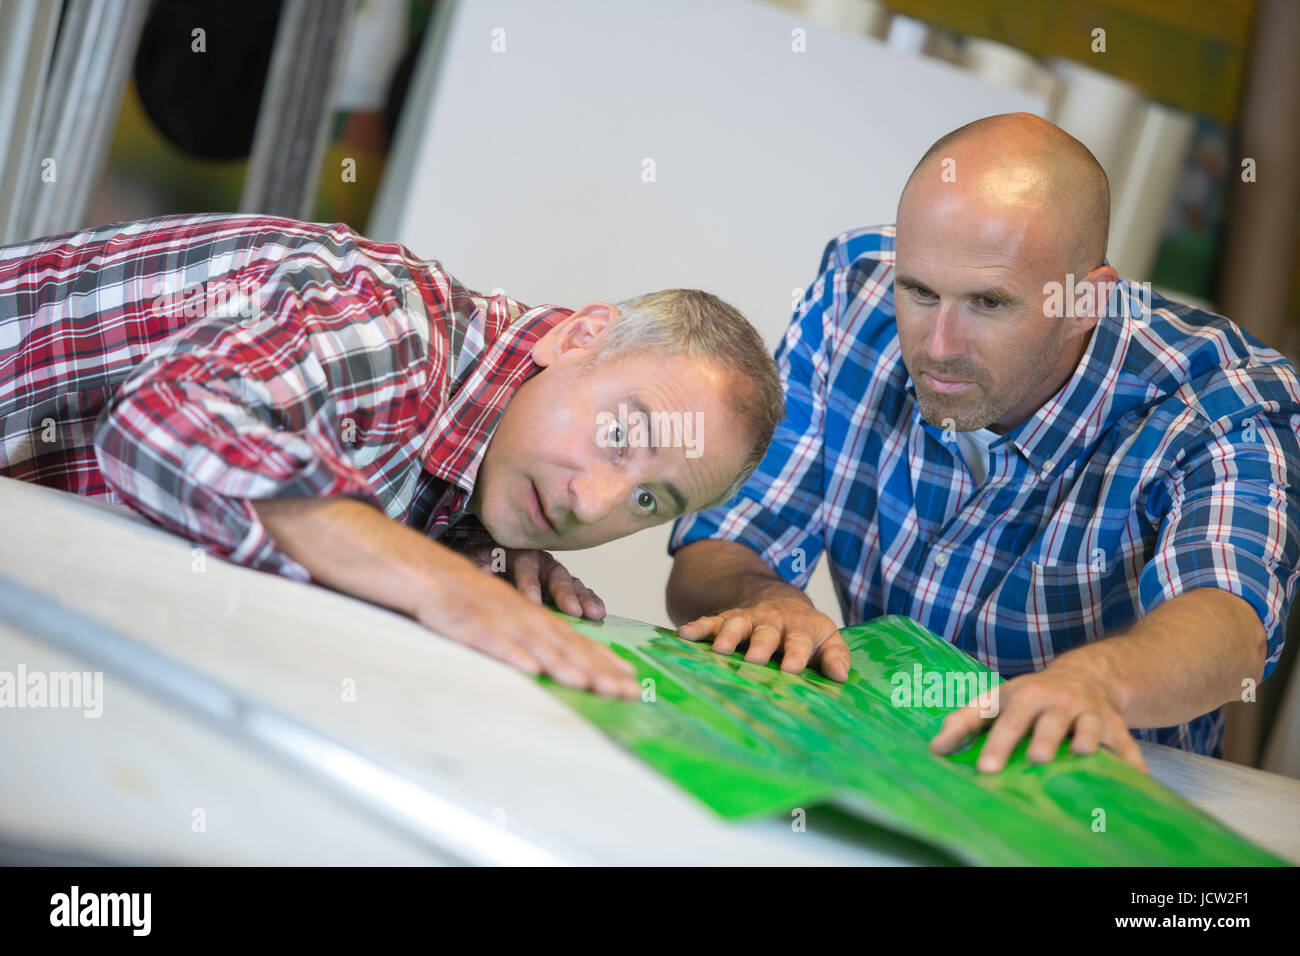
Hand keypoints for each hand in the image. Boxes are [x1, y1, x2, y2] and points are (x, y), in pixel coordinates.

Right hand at [416, 556, 637, 697]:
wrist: (429, 574)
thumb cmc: (469, 600)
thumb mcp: (510, 614)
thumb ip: (536, 635)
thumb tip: (560, 664)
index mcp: (536, 616)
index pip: (577, 641)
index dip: (605, 661)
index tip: (631, 681)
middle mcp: (526, 616)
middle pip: (567, 645)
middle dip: (598, 670)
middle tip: (626, 692)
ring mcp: (501, 620)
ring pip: (538, 644)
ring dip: (564, 666)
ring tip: (588, 684)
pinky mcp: (473, 624)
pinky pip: (496, 641)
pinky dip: (514, 655)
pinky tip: (531, 669)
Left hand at [464, 544, 605, 619]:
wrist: (489, 557)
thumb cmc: (482, 561)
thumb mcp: (474, 560)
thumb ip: (477, 565)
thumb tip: (483, 572)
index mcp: (518, 551)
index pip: (525, 566)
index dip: (529, 584)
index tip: (532, 602)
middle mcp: (540, 560)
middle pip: (555, 574)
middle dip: (564, 593)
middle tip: (572, 610)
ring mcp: (554, 572)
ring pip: (572, 582)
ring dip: (584, 598)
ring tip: (595, 613)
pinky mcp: (563, 585)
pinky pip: (580, 591)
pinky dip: (590, 600)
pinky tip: (599, 612)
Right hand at [676, 596, 850, 681]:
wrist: (781, 601)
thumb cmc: (806, 631)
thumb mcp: (827, 639)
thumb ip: (835, 657)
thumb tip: (841, 677)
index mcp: (800, 627)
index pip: (799, 641)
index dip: (796, 654)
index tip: (792, 670)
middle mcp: (772, 621)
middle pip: (766, 632)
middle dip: (760, 645)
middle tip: (754, 660)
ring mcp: (748, 619)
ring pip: (736, 624)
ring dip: (728, 636)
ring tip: (719, 650)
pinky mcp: (727, 619)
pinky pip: (711, 621)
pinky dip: (698, 627)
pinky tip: (684, 635)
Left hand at [929, 659, 1147, 773]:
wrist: (1086, 676)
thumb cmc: (1030, 698)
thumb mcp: (997, 701)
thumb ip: (965, 722)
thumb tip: (935, 749)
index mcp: (1023, 695)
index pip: (1004, 718)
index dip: (994, 742)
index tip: (984, 769)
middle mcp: (1056, 701)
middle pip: (1048, 720)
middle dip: (1041, 738)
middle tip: (1034, 758)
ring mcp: (1088, 712)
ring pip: (1088, 725)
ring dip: (1085, 738)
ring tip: (1080, 753)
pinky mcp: (1115, 726)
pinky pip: (1125, 744)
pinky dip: (1132, 760)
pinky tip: (1137, 778)